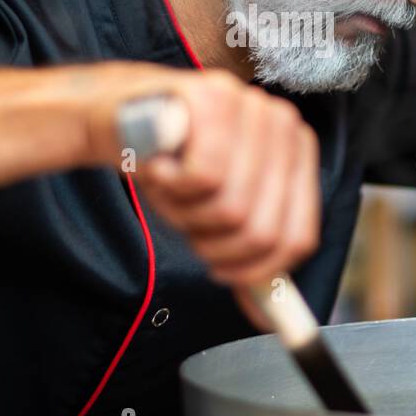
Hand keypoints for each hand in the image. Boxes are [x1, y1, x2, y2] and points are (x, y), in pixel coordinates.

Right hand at [133, 71, 321, 292]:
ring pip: (232, 209)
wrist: (117, 117)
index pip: (298, 238)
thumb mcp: (215, 216)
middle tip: (187, 218)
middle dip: (212, 243)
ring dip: (186, 213)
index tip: (221, 270)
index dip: (255, 270)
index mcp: (298, 151)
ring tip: (172, 186)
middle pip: (262, 231)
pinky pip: (203, 177)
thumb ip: (247, 256)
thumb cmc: (171, 166)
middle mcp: (284, 124)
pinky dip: (169, 185)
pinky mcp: (215, 97)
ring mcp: (252, 106)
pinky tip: (160, 163)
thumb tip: (266, 318)